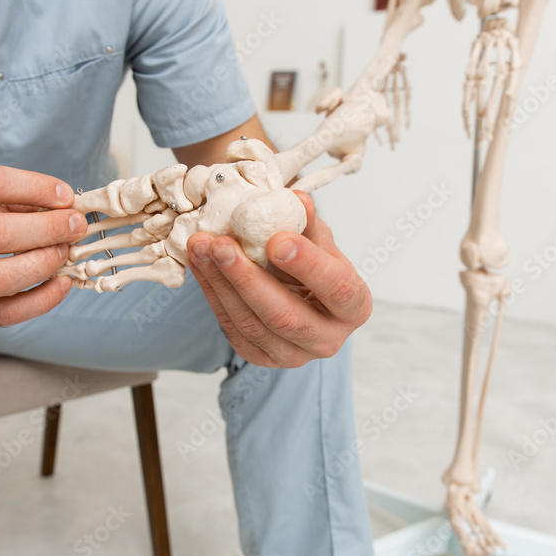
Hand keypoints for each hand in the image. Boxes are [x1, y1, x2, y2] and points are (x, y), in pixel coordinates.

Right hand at [0, 166, 87, 326]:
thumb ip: (13, 199)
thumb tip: (64, 209)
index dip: (34, 187)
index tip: (65, 196)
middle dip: (46, 229)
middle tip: (75, 226)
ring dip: (43, 264)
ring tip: (64, 252)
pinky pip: (4, 314)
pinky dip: (41, 300)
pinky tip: (61, 284)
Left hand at [186, 191, 371, 367]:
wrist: (302, 297)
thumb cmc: (317, 267)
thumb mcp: (320, 243)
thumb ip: (307, 224)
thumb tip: (295, 198)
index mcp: (355, 307)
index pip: (337, 288)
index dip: (307, 264)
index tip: (276, 239)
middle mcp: (327, 339)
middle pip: (285, 316)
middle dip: (247, 278)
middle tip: (221, 244)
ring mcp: (292, 355)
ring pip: (250, 324)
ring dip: (220, 283)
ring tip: (200, 246)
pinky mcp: (260, 357)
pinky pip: (231, 328)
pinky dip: (211, 293)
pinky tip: (200, 264)